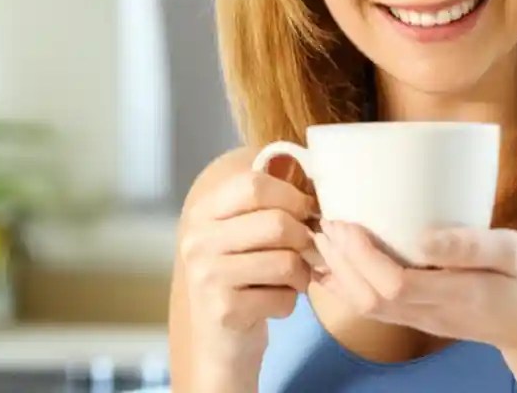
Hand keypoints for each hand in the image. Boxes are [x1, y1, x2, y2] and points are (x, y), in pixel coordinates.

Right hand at [178, 169, 319, 376]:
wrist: (220, 340)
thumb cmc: (246, 276)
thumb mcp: (249, 232)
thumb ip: (272, 203)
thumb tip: (318, 176)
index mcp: (204, 212)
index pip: (254, 184)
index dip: (292, 196)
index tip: (306, 211)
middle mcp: (197, 240)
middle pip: (277, 223)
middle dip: (305, 239)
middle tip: (306, 251)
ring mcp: (206, 276)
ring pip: (286, 262)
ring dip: (301, 275)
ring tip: (291, 280)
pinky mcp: (223, 309)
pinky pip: (283, 296)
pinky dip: (290, 302)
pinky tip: (273, 303)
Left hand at [314, 222, 516, 359]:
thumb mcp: (515, 252)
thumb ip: (472, 244)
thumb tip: (423, 235)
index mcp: (459, 295)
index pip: (396, 284)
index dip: (362, 256)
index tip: (346, 223)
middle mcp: (434, 313)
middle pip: (370, 298)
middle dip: (341, 261)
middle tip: (326, 222)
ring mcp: (424, 321)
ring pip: (367, 308)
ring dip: (340, 273)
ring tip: (326, 238)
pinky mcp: (420, 319)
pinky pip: (375, 310)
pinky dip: (348, 287)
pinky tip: (336, 266)